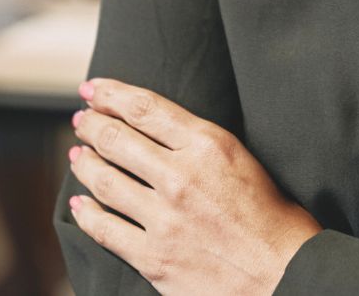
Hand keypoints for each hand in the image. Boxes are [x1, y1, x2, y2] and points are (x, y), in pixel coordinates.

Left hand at [67, 78, 321, 295]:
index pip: (145, 108)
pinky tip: (79, 204)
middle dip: (93, 125)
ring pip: (107, 182)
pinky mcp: (154, 257)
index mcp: (207, 143)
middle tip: (81, 119)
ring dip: (86, 164)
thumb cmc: (268, 212)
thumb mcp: (237, 155)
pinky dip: (87, 214)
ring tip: (77, 154)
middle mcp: (181, 176)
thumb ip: (197, 140)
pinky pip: (107, 230)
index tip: (93, 88)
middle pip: (119, 140)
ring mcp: (165, 218)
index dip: (112, 94)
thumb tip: (155, 127)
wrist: (281, 270)